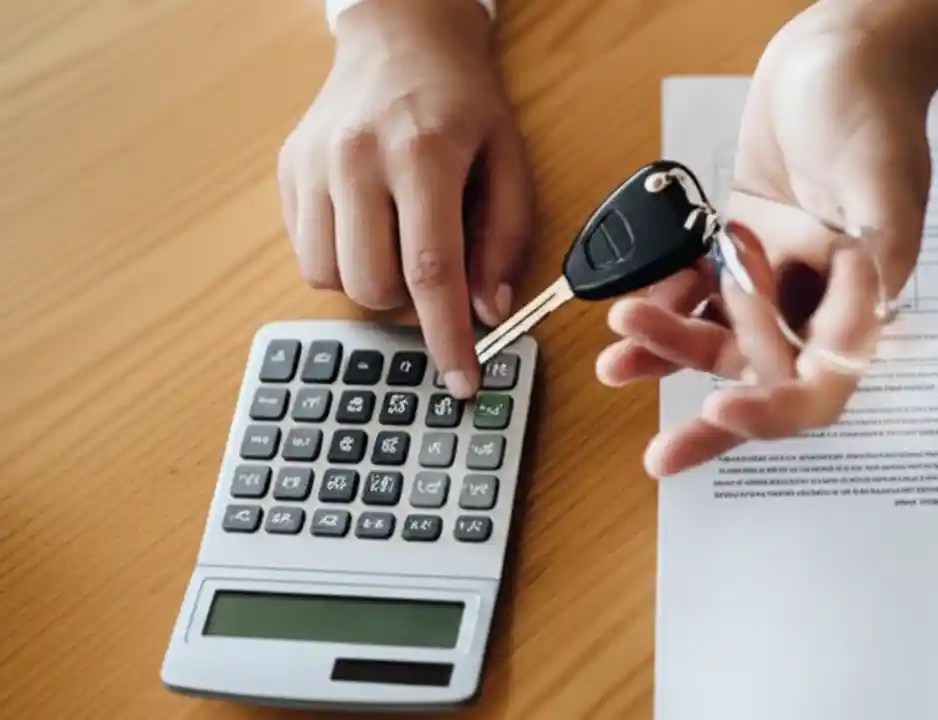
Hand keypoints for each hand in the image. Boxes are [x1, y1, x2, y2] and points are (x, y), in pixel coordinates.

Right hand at [277, 0, 531, 397]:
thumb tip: (487, 309)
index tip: (461, 381)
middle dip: (409, 306)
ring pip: (329, 279)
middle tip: (435, 277)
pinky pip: (307, 254)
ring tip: (398, 244)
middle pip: (373, 285)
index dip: (446, 338)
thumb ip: (504, 239)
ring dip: (371, 283)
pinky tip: (368, 226)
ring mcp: (312, 166)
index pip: (431, 271)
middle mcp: (356, 161)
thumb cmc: (462, 102)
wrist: (400, 38)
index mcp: (421, 156)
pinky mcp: (287, 172)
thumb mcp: (508, 161)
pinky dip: (341, 260)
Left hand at [596, 0, 937, 476]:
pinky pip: (695, 295)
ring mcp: (776, 275)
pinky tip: (625, 319)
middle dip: (712, 417)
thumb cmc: (870, 101)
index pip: (825, 381)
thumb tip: (860, 329)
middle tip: (662, 455)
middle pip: (765, 380)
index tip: (724, 410)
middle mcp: (820, 297)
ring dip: (670, 352)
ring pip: (721, 340)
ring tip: (622, 348)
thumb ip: (877, 249)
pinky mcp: (739, 249)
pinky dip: (661, 309)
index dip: (775, 409)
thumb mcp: (882, 172)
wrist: (834, 50)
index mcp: (865, 294)